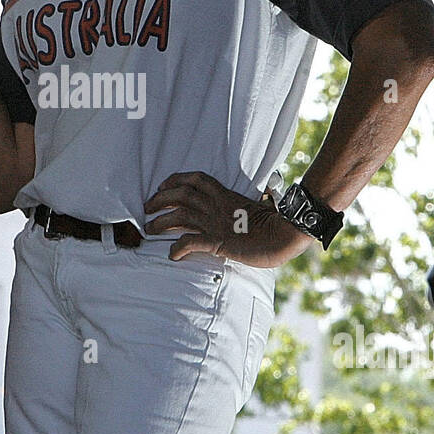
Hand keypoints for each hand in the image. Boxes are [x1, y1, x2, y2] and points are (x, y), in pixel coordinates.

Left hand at [143, 172, 312, 268]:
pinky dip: (177, 247)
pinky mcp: (219, 242)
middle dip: (160, 200)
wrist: (286, 235)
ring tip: (150, 229)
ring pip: (180, 216)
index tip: (163, 186)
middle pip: (181, 195)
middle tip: (147, 208)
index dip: (176, 180)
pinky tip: (172, 254)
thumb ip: (248, 203)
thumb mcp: (259, 206)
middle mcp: (217, 206)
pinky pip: (191, 242)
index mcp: (226, 195)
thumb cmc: (277, 223)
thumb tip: (262, 196)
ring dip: (161, 222)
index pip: (196, 179)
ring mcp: (217, 223)